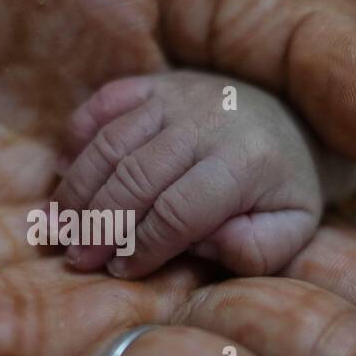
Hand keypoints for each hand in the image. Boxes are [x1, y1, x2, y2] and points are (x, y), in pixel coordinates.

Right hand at [54, 71, 355, 277]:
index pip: (177, 211)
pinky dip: (77, 137)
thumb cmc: (282, 189)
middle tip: (77, 258)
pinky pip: (104, 103)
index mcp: (245, 161)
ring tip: (62, 227)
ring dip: (79, 189)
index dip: (142, 246)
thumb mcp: (292, 228)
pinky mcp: (156, 84)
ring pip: (111, 142)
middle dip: (100, 224)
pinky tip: (64, 173)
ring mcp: (178, 97)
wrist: (293, 122)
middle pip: (135, 177)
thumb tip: (212, 243)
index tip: (121, 271)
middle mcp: (208, 120)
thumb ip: (259, 249)